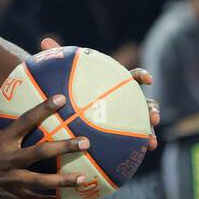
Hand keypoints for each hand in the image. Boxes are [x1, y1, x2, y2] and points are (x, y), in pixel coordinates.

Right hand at [0, 91, 87, 198]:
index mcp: (0, 140)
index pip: (26, 121)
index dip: (43, 109)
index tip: (61, 99)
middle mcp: (7, 159)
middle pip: (42, 153)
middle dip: (65, 147)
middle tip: (86, 142)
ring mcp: (8, 179)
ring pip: (41, 181)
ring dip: (64, 180)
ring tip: (83, 178)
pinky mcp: (6, 195)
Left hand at [40, 37, 158, 150]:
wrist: (62, 107)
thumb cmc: (64, 87)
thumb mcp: (60, 74)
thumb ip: (57, 57)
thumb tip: (45, 39)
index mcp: (115, 83)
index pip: (132, 77)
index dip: (142, 76)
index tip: (148, 79)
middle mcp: (123, 101)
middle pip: (144, 103)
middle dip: (152, 109)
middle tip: (154, 116)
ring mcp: (122, 119)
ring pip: (142, 125)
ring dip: (149, 133)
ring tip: (151, 142)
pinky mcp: (116, 136)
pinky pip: (126, 143)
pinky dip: (132, 150)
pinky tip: (132, 159)